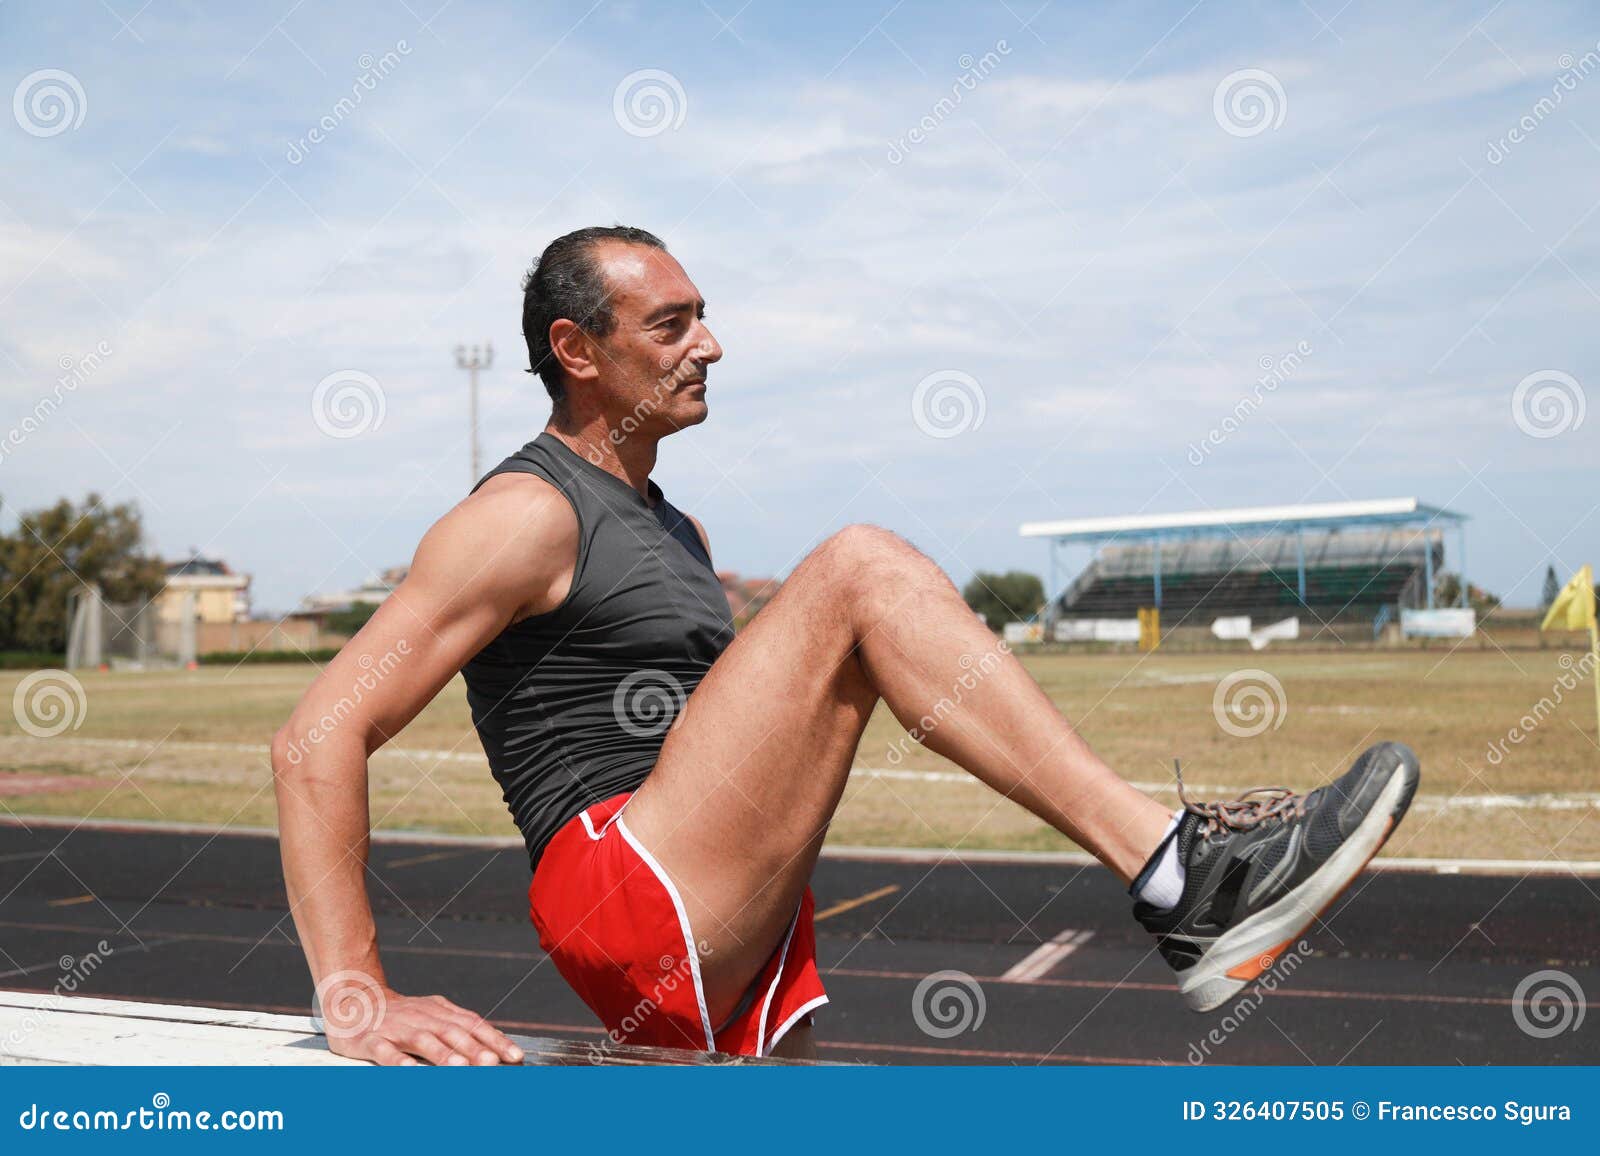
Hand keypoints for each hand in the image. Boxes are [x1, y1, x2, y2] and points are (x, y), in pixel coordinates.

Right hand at [320, 983, 524, 1066]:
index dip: (495, 1040)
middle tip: (492, 1063)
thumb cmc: (401, 1015)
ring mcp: (396, 1028)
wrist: (354, 1000)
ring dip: (442, 1054)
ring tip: (460, 1067)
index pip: (473, 1024)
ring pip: (422, 1040)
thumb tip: (494, 1046)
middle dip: (474, 1048)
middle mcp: (421, 1017)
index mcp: (440, 1012)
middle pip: (452, 1032)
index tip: (515, 1056)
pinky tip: (409, 1072)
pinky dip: (398, 1062)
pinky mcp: (371, 1040)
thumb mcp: (433, 1014)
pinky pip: (385, 1052)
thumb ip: (460, 1028)